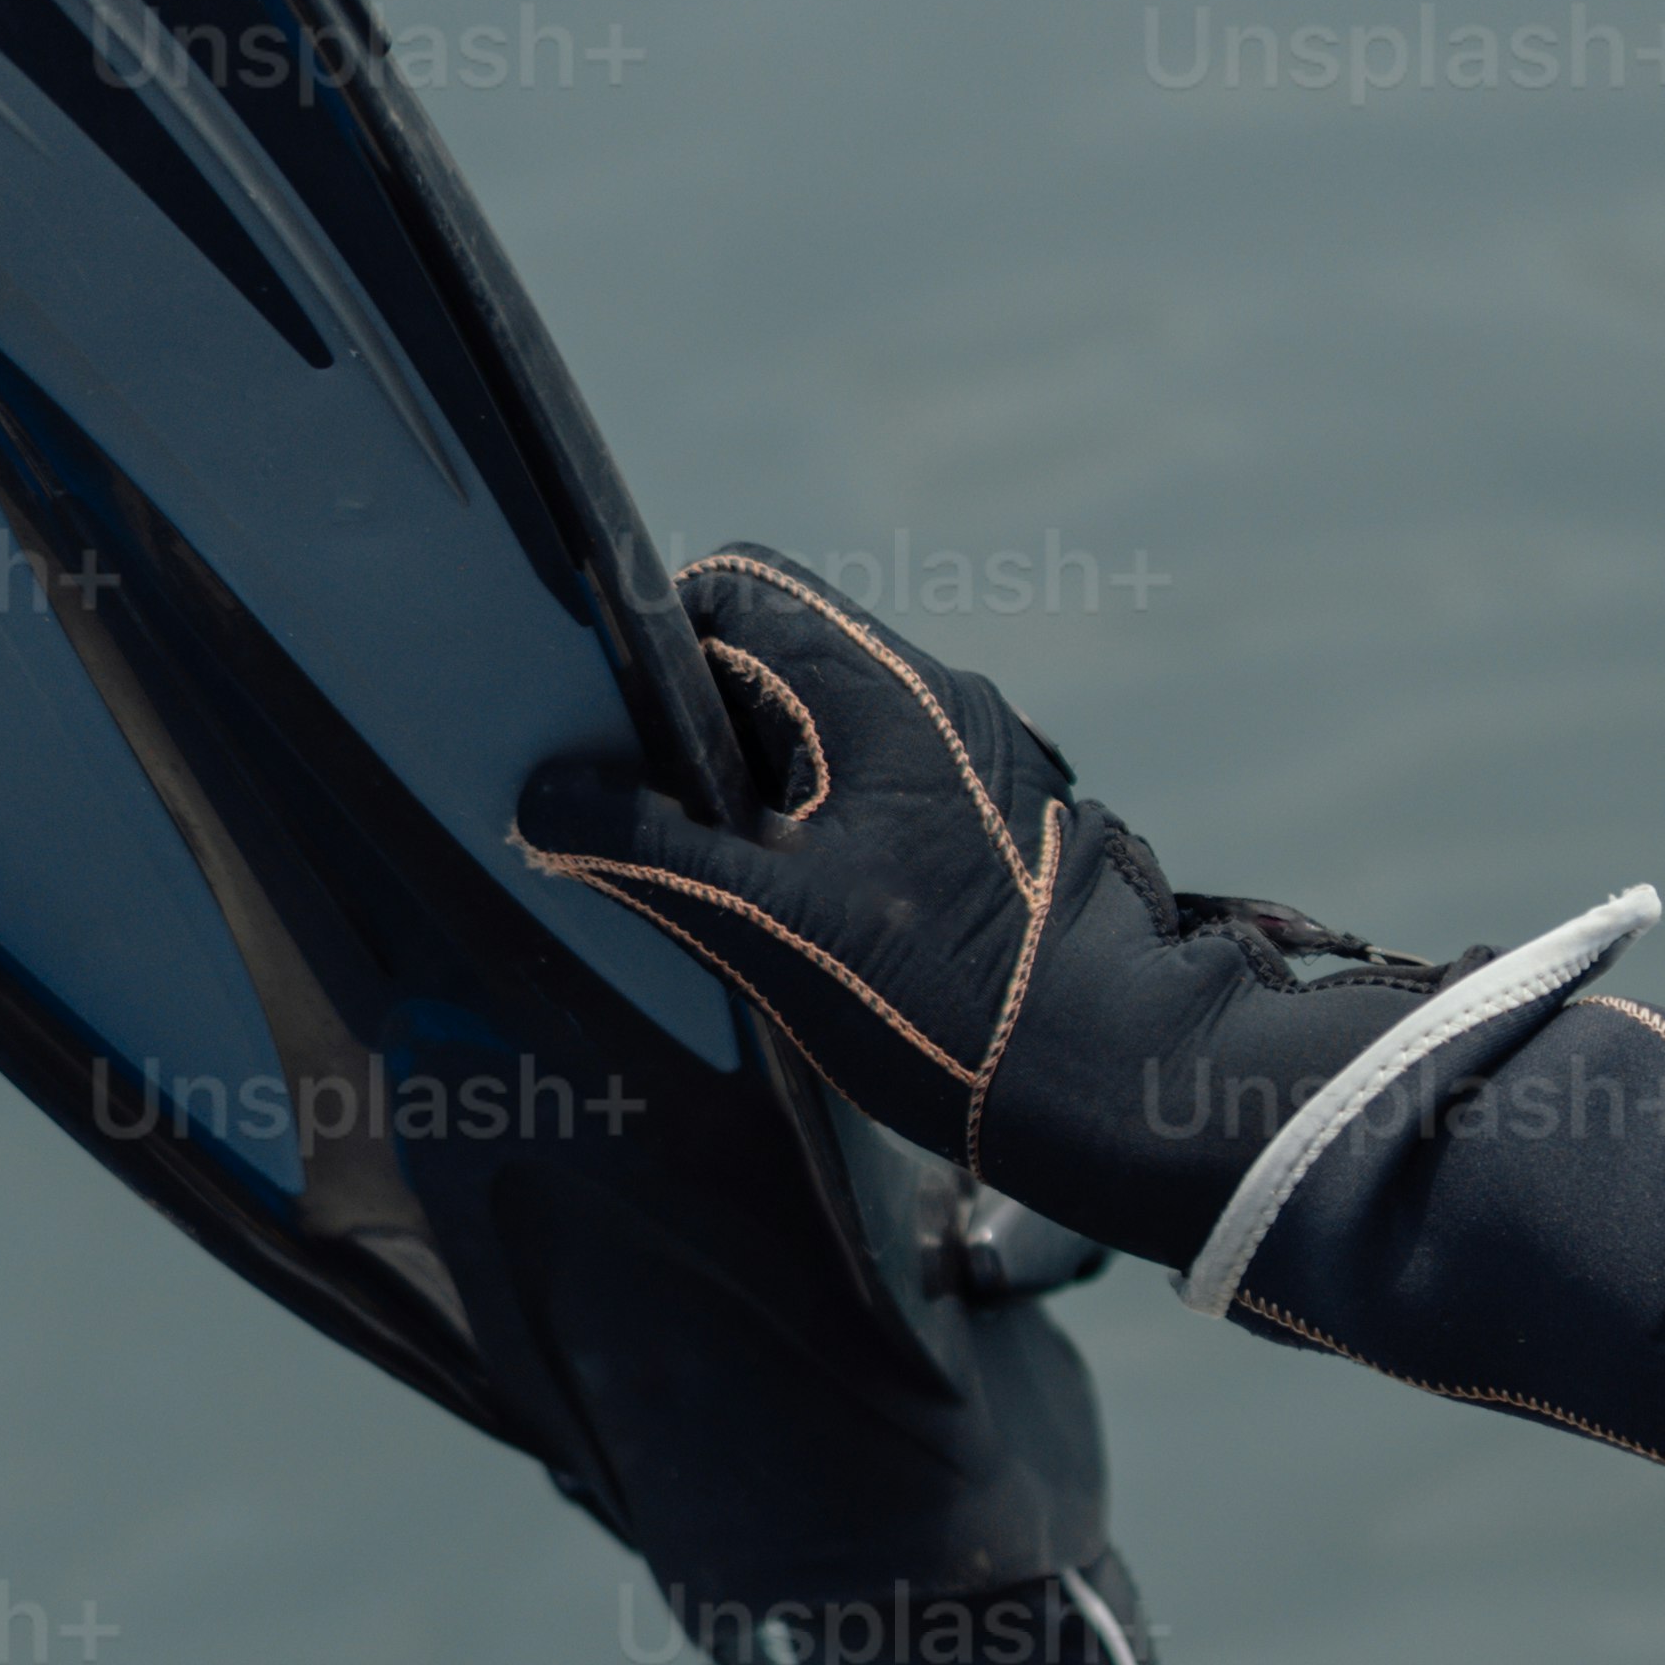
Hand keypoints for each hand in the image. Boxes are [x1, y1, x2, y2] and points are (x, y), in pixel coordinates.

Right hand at [520, 554, 1446, 1276]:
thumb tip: (547, 798)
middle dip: (704, 732)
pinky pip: (882, 786)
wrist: (1118, 1075)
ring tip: (739, 885)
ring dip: (765, 788)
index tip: (618, 738)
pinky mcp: (1001, 819)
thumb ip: (650, 852)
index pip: (735, 589)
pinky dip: (828, 828)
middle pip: (779, 657)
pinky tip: (819, 919)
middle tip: (665, 828)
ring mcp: (980, 757)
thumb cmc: (948, 998)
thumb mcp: (770, 926)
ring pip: (830, 728)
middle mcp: (940, 697)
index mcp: (878, 688)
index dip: (655, 646)